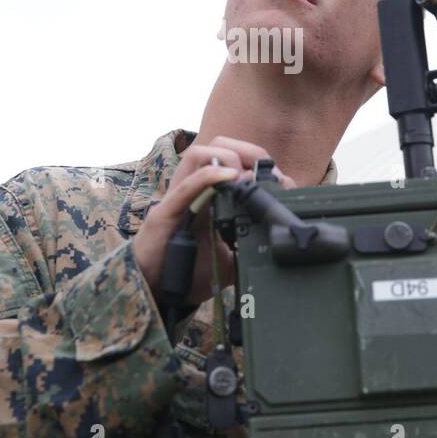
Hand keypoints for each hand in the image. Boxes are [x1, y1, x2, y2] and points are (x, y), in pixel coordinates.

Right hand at [133, 135, 295, 304]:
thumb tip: (276, 240)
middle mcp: (193, 189)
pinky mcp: (165, 213)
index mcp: (209, 194)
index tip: (278, 180)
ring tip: (245, 178)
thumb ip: (247, 244)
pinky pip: (186, 186)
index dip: (257, 160)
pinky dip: (209, 176)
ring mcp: (178, 198)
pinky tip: (230, 177)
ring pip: (198, 154)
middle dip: (246, 152)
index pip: (232, 157)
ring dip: (228, 159)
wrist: (158, 292)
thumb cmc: (189, 271)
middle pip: (217, 145)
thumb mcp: (230, 258)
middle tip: (264, 176)